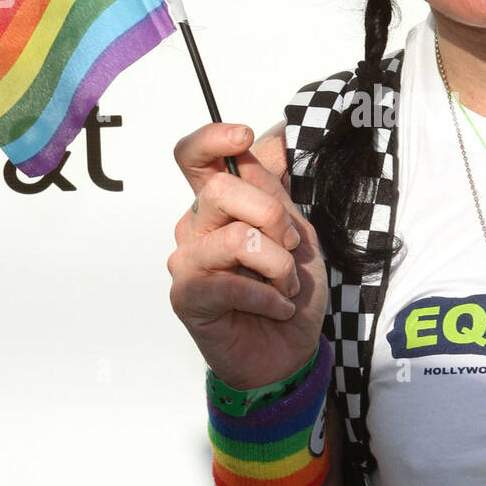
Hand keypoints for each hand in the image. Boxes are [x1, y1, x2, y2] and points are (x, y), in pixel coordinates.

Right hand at [167, 123, 327, 391]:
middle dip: (272, 216)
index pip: (195, 157)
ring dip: (278, 264)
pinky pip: (230, 283)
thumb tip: (270, 138)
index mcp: (221, 204)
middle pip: (218, 191)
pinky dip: (269, 296)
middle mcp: (197, 227)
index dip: (212, 138)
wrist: (289, 350)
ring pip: (233, 239)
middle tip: (292, 247)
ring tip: (288, 286)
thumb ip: (276, 191)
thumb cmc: (290, 290)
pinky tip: (279, 307)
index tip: (244, 135)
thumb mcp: (298, 233)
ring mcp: (188, 262)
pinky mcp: (187, 297)